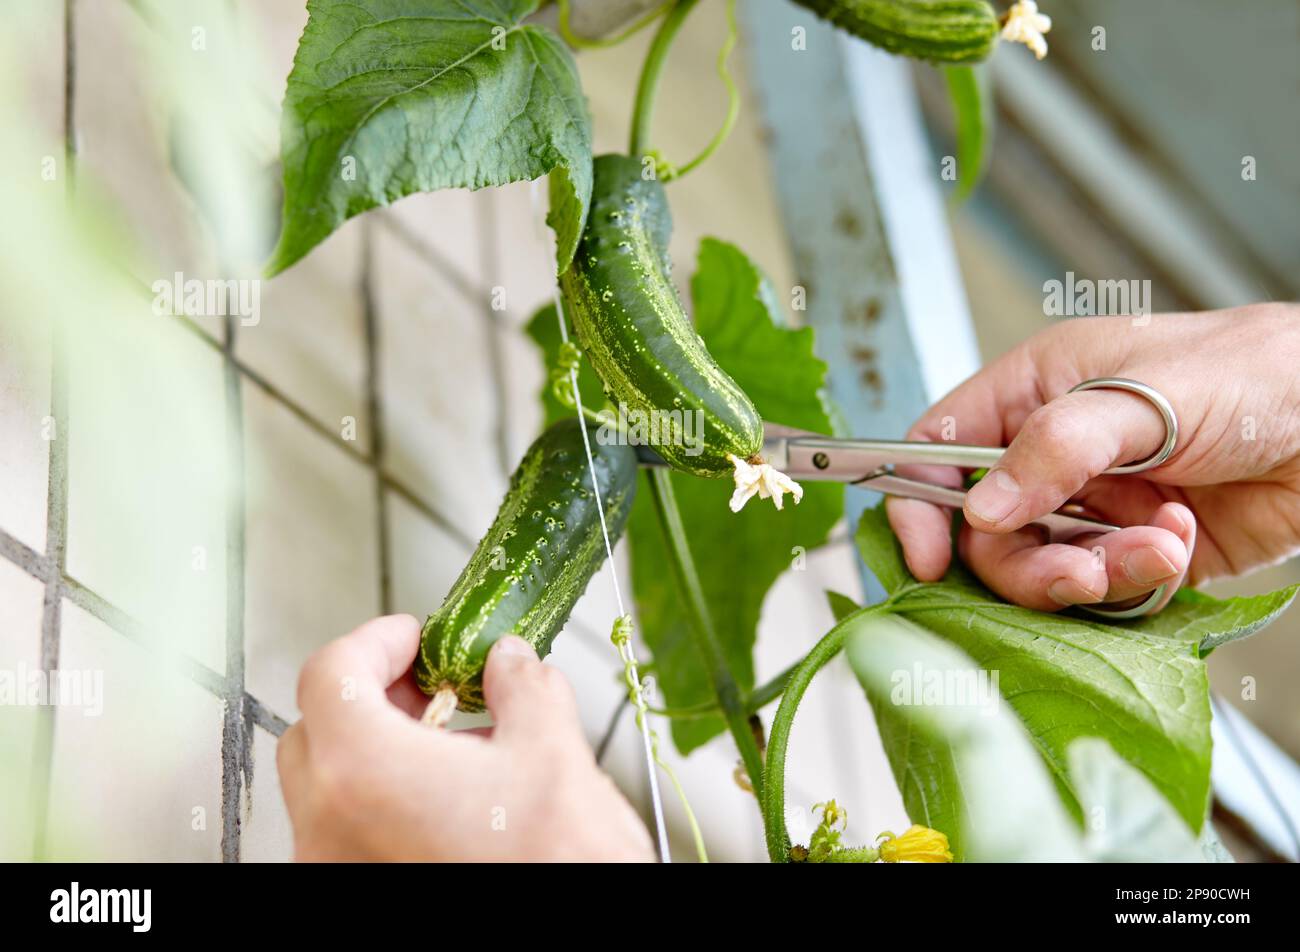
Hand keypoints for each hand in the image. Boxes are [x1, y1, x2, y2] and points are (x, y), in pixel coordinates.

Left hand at [278, 615, 654, 861]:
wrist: (572, 946)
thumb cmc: (556, 865)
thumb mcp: (553, 752)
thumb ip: (522, 687)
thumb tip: (509, 663)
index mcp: (362, 772)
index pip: (330, 674)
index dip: (375, 641)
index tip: (416, 637)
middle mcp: (328, 828)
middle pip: (317, 730)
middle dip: (374, 696)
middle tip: (432, 686)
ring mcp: (336, 871)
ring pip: (330, 788)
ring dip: (381, 752)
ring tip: (455, 749)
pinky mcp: (357, 897)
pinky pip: (349, 835)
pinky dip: (385, 804)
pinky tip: (451, 804)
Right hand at [886, 303, 1299, 611]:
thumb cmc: (1256, 373)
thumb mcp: (1147, 394)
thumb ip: (1056, 447)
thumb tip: (981, 509)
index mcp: (1035, 391)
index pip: (940, 448)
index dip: (919, 502)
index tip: (926, 557)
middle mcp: (1050, 454)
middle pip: (984, 531)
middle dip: (1028, 560)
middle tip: (1083, 569)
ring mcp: (1091, 505)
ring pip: (1040, 568)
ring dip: (1092, 572)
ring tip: (1155, 551)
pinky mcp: (1133, 553)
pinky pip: (1100, 592)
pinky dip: (1135, 582)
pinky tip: (1177, 546)